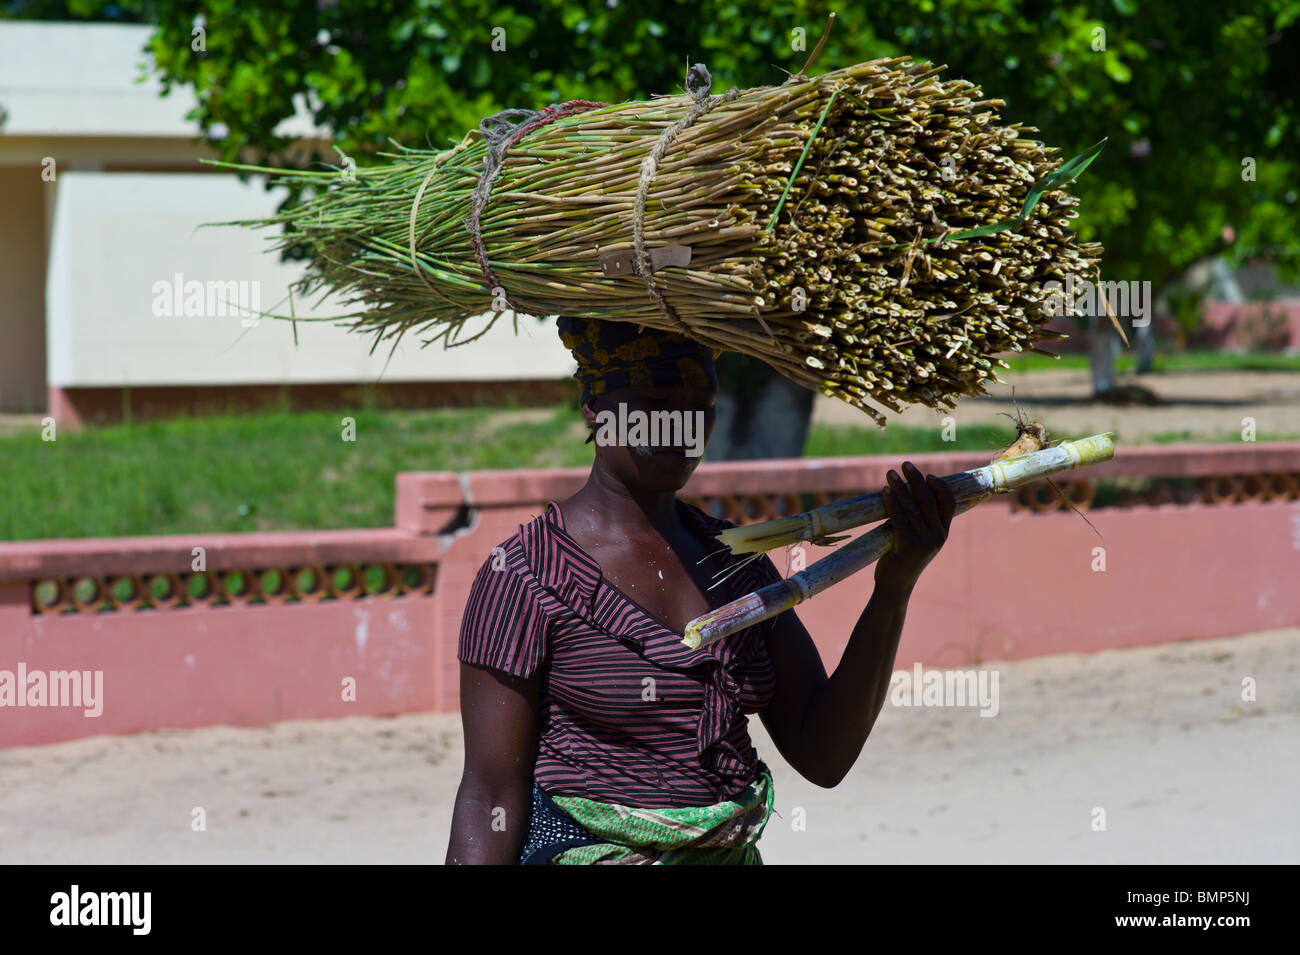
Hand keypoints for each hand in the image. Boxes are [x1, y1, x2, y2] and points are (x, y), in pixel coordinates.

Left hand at [875, 461, 956, 589]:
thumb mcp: (919, 540)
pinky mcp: (908, 546)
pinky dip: (891, 503)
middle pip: (928, 500)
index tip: (927, 475)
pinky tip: (884, 492)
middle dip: (916, 479)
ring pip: (912, 507)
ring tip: (890, 474)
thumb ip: (921, 522)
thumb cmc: (904, 559)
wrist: (895, 586)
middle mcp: (937, 536)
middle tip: (905, 464)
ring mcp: (924, 542)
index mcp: (943, 533)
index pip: (948, 503)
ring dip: (900, 487)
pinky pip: (899, 519)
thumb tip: (911, 494)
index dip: (939, 486)